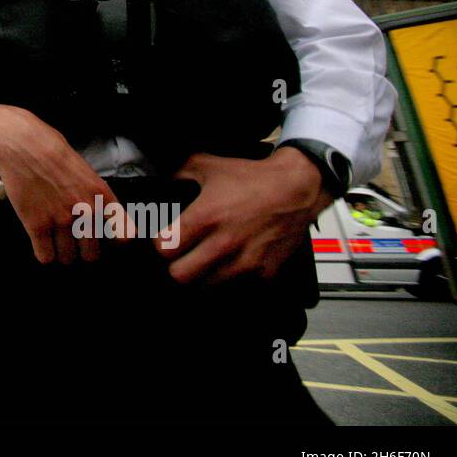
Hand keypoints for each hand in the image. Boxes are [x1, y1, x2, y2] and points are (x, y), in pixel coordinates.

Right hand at [0, 100, 133, 264]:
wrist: (22, 144)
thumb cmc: (51, 149)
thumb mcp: (85, 170)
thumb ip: (94, 194)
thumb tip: (99, 215)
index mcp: (101, 195)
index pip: (123, 235)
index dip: (115, 242)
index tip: (108, 242)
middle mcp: (86, 212)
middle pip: (92, 254)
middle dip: (82, 251)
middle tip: (74, 243)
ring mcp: (61, 220)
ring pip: (67, 258)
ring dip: (62, 254)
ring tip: (56, 244)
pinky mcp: (37, 225)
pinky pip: (45, 256)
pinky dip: (44, 253)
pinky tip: (42, 244)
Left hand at [153, 148, 333, 285]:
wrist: (297, 188)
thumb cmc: (251, 177)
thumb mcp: (207, 165)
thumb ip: (177, 173)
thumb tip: (160, 181)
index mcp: (205, 217)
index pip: (164, 250)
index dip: (159, 246)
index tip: (164, 242)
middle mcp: (224, 244)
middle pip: (180, 276)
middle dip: (175, 267)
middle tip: (180, 257)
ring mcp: (246, 263)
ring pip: (205, 289)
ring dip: (200, 278)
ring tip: (202, 263)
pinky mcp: (265, 275)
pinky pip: (235, 291)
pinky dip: (227, 283)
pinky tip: (226, 268)